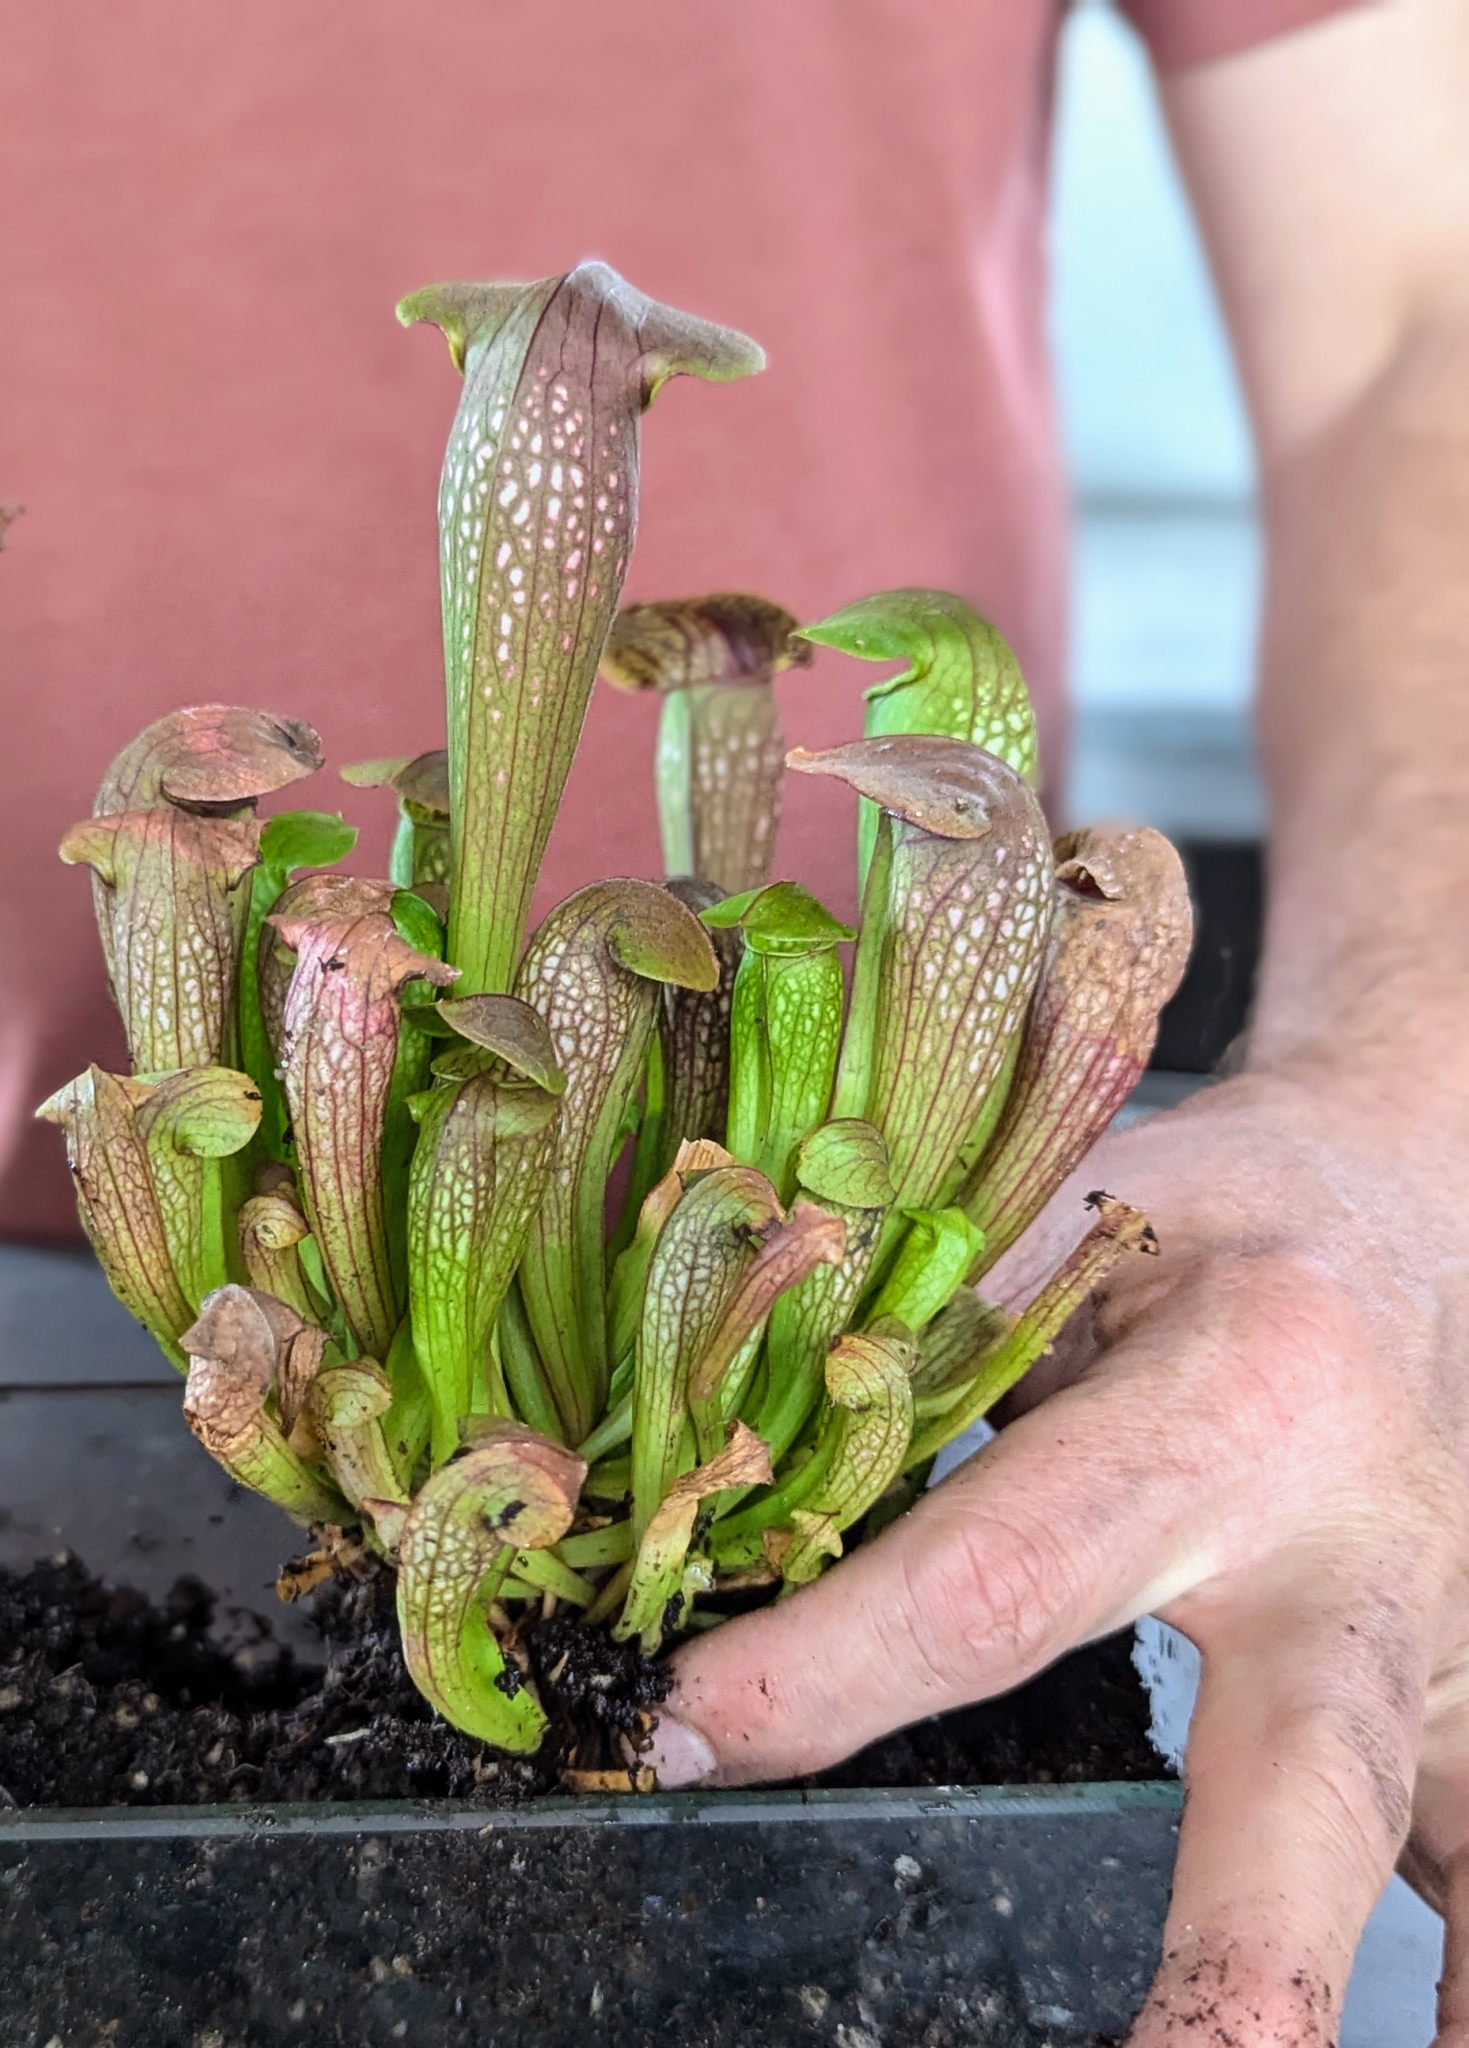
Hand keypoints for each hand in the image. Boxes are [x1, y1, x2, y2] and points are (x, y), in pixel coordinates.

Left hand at [645, 1069, 1468, 2044]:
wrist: (1396, 1215)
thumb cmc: (1217, 1209)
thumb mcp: (1075, 1216)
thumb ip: (931, 1333)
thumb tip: (724, 1456)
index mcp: (1238, 1403)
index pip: (1007, 1574)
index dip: (838, 1671)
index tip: (692, 1735)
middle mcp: (1358, 1555)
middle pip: (1295, 1786)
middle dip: (1232, 1972)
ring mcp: (1436, 1657)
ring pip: (1429, 1856)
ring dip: (1386, 1991)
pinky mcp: (1461, 1713)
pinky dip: (1463, 1957)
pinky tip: (1439, 2031)